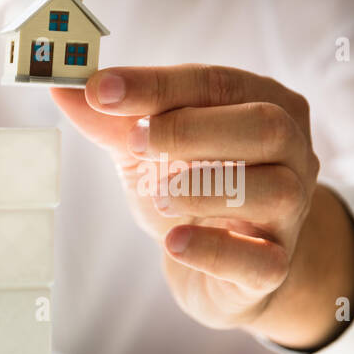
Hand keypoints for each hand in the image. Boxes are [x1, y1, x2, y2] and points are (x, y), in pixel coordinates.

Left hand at [52, 65, 353, 349]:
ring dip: (202, 189)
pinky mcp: (274, 267)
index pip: (216, 83)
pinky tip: (173, 242)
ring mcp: (291, 214)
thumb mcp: (147, 152)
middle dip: (191, 130)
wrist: (224, 270)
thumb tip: (61, 86)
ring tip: (157, 195)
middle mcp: (292, 154)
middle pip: (264, 126)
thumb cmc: (191, 193)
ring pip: (273, 190)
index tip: (101, 89)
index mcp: (263, 106)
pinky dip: (213, 249)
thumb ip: (112, 121)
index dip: (156, 85)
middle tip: (136, 142)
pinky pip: (259, 259)